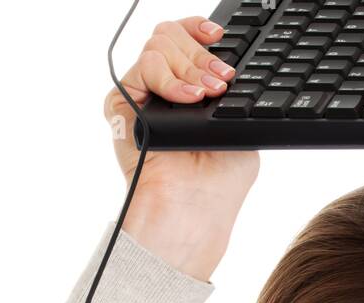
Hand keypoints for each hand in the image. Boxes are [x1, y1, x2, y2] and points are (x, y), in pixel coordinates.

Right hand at [103, 16, 259, 278]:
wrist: (193, 210)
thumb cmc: (218, 185)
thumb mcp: (239, 130)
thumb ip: (230, 95)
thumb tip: (227, 66)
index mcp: (188, 93)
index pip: (185, 42)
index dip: (199, 31)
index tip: (218, 36)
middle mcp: (163, 90)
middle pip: (172, 37)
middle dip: (201, 55)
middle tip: (219, 83)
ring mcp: (143, 96)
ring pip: (158, 46)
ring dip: (189, 68)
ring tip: (205, 97)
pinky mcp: (124, 105)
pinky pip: (144, 68)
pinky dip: (170, 81)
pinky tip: (188, 101)